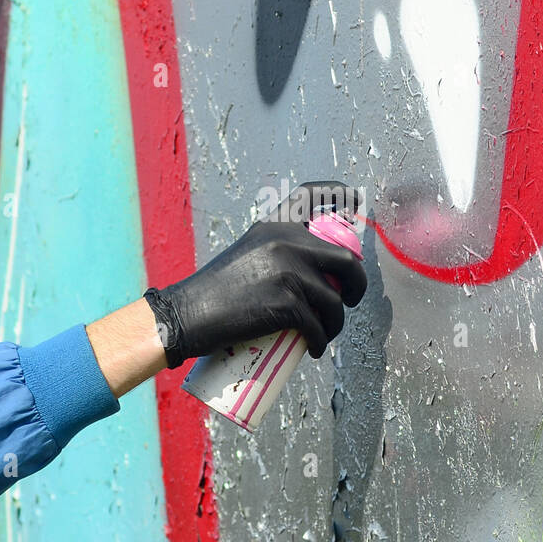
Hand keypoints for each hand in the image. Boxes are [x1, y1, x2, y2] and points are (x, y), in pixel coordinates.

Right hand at [143, 180, 368, 368]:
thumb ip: (276, 252)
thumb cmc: (213, 291)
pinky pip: (318, 326)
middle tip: (348, 300)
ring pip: (334, 302)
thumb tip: (312, 272)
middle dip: (356, 285)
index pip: (312, 195)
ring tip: (323, 334)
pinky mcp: (287, 304)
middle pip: (346, 261)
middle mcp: (286, 242)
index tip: (355, 201)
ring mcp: (288, 272)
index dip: (339, 193)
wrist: (186, 313)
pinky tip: (313, 348)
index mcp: (274, 225)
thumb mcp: (247, 253)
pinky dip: (319, 341)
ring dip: (335, 324)